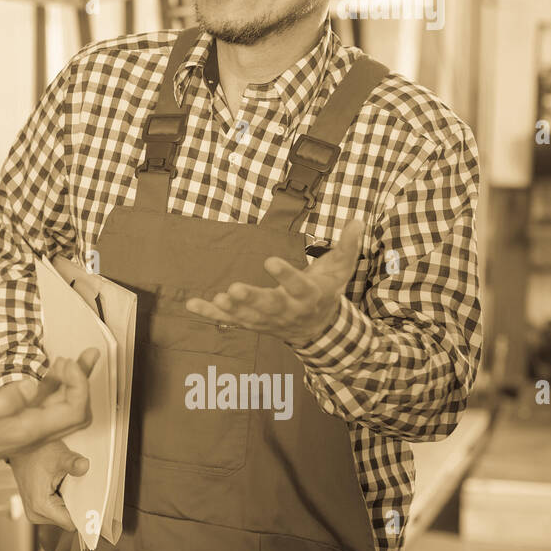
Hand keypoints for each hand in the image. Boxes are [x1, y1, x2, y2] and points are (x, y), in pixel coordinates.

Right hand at [0, 349, 97, 479]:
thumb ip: (5, 400)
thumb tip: (33, 386)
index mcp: (24, 432)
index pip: (74, 410)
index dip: (78, 383)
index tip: (64, 363)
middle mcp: (29, 436)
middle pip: (76, 413)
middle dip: (82, 383)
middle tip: (73, 360)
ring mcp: (22, 433)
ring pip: (61, 411)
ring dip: (71, 386)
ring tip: (72, 360)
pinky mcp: (13, 427)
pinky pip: (43, 410)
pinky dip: (52, 391)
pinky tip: (47, 375)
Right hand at [8, 439, 89, 530]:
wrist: (22, 448)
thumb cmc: (38, 452)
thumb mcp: (59, 455)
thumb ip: (73, 463)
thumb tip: (84, 465)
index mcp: (40, 506)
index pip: (71, 523)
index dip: (82, 512)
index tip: (91, 500)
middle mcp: (35, 514)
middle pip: (67, 520)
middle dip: (74, 505)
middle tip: (74, 486)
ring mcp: (34, 513)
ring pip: (62, 516)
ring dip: (67, 502)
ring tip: (63, 484)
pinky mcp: (36, 509)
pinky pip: (56, 511)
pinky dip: (61, 500)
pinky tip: (59, 486)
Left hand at [184, 217, 363, 344]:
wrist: (319, 330)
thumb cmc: (326, 292)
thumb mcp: (340, 270)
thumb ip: (348, 247)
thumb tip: (358, 220)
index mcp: (309, 295)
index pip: (299, 286)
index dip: (285, 276)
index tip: (270, 261)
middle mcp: (288, 310)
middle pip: (270, 305)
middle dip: (252, 298)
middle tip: (234, 289)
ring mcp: (268, 320)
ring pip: (249, 316)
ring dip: (232, 309)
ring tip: (218, 298)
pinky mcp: (253, 323)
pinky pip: (230, 320)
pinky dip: (210, 314)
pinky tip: (192, 305)